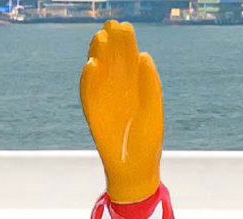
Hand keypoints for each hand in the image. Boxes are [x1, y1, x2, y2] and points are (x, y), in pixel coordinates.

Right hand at [80, 21, 163, 203]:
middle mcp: (116, 92)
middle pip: (112, 63)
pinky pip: (89, 93)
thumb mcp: (154, 110)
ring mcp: (103, 101)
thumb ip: (150, 85)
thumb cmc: (148, 140)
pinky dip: (89, 79)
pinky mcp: (93, 113)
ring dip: (99, 56)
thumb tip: (145, 56)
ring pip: (99, 74)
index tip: (126, 26)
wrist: (137, 168)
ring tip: (101, 39)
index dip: (126, 44)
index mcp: (134, 89)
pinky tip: (92, 64)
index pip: (128, 61)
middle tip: (113, 25)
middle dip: (112, 45)